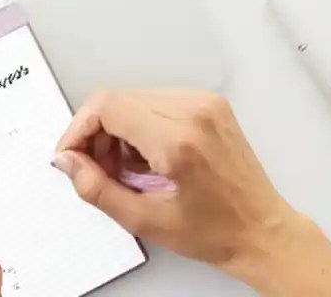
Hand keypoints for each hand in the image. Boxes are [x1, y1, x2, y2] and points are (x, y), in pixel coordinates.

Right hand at [54, 89, 292, 268]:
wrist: (262, 231)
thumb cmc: (217, 231)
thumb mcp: (146, 221)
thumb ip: (97, 189)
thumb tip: (69, 162)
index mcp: (178, 140)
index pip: (108, 107)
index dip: (79, 129)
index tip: (71, 154)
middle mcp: (193, 112)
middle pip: (117, 99)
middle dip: (97, 133)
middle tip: (98, 168)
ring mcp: (204, 103)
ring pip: (133, 98)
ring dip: (118, 129)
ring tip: (127, 169)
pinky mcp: (209, 104)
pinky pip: (156, 101)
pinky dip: (140, 125)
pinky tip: (148, 157)